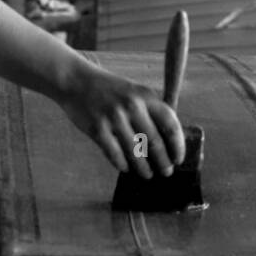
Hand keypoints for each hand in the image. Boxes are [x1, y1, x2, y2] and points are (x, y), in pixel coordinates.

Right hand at [55, 64, 185, 178]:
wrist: (76, 81)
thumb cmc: (109, 90)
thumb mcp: (134, 91)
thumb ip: (150, 109)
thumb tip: (168, 139)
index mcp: (146, 96)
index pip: (170, 124)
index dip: (178, 145)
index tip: (178, 158)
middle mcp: (132, 106)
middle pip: (155, 142)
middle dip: (163, 161)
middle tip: (166, 172)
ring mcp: (114, 117)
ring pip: (135, 152)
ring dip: (143, 168)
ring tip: (148, 174)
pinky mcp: (97, 128)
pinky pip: (114, 153)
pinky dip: (122, 164)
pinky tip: (125, 168)